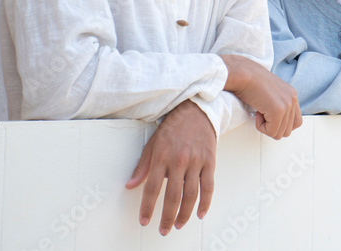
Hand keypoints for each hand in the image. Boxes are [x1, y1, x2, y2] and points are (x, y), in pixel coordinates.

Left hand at [125, 100, 215, 234]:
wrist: (196, 110)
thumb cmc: (173, 127)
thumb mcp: (153, 143)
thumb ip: (142, 166)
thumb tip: (131, 185)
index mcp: (161, 157)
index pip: (152, 189)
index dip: (148, 208)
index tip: (145, 221)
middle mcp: (179, 161)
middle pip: (173, 197)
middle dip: (167, 217)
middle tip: (163, 229)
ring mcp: (196, 162)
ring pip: (191, 195)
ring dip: (185, 214)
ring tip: (179, 224)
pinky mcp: (210, 161)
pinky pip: (208, 186)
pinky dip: (205, 203)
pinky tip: (200, 213)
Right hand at [221, 55, 301, 138]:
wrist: (242, 74)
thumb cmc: (250, 83)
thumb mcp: (271, 93)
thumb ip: (279, 105)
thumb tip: (279, 124)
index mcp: (292, 95)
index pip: (296, 122)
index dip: (280, 124)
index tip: (268, 116)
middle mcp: (293, 99)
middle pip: (288, 130)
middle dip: (273, 127)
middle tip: (262, 113)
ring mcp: (287, 104)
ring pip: (279, 133)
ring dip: (266, 126)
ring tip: (260, 110)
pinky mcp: (278, 110)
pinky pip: (271, 131)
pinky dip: (261, 126)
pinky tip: (257, 112)